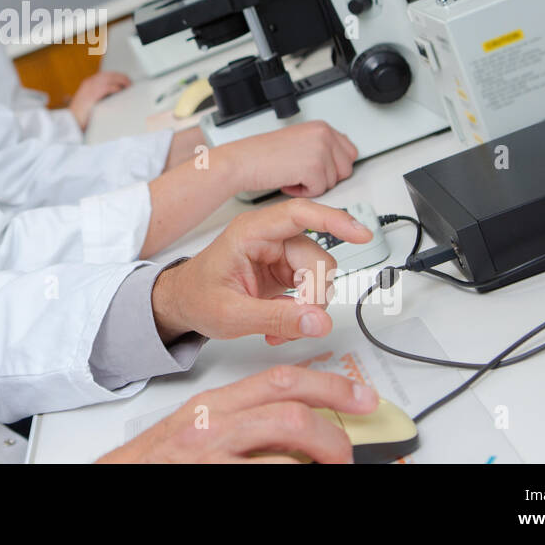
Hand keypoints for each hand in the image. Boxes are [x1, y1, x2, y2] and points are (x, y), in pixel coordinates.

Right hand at [69, 70, 131, 128]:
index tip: (125, 80)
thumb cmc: (80, 115)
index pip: (105, 75)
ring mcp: (91, 87)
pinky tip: (121, 91)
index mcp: (88, 83)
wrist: (71, 122)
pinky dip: (116, 88)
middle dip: (122, 77)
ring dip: (122, 81)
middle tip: (130, 83)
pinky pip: (108, 87)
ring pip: (111, 78)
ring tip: (129, 86)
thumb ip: (98, 96)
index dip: (117, 76)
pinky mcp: (93, 94)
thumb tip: (113, 95)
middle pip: (110, 74)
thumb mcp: (89, 102)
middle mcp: (89, 82)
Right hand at [97, 365, 377, 462]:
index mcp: (213, 405)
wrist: (116, 480)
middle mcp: (213, 425)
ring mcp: (213, 454)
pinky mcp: (214, 478)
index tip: (360, 397)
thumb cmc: (154, 465)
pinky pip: (270, 473)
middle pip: (292, 408)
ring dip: (323, 456)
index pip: (281, 381)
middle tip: (350, 451)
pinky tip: (302, 477)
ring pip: (288, 441)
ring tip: (331, 470)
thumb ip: (241, 424)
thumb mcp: (198, 434)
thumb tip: (295, 432)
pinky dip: (296, 475)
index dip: (329, 386)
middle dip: (335, 428)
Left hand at [150, 198, 371, 343]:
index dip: (334, 220)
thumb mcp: (232, 315)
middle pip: (317, 258)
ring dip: (307, 308)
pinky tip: (280, 327)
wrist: (183, 303)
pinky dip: (302, 313)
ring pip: (319, 277)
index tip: (361, 233)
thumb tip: (319, 321)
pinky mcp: (285, 273)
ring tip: (278, 329)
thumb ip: (277, 319)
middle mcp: (269, 239)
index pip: (300, 215)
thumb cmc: (196, 297)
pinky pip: (311, 291)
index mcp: (251, 233)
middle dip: (313, 296)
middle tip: (294, 323)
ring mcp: (279, 256)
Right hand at [225, 121, 357, 195]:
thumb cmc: (262, 154)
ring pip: (332, 182)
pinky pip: (319, 191)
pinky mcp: (314, 167)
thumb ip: (320, 146)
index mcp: (321, 127)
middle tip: (302, 173)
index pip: (349, 152)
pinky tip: (288, 181)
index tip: (319, 169)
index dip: (334, 166)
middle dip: (326, 177)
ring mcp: (320, 150)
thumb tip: (338, 158)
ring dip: (312, 185)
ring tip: (291, 175)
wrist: (242, 161)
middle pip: (345, 169)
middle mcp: (324, 135)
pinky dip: (303, 192)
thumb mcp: (298, 141)